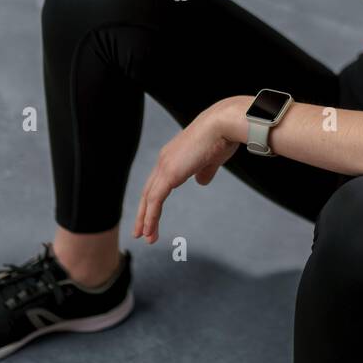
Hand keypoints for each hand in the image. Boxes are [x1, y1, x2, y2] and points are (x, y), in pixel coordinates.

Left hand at [132, 100, 239, 243]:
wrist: (222, 125)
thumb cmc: (222, 137)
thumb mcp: (212, 159)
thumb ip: (204, 171)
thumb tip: (201, 182)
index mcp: (173, 156)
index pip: (158, 183)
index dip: (154, 201)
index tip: (153, 215)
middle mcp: (165, 160)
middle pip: (148, 191)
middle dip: (144, 213)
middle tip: (140, 231)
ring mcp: (165, 166)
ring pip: (149, 198)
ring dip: (146, 219)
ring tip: (146, 237)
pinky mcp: (169, 173)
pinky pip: (155, 200)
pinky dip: (151, 216)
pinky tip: (149, 229)